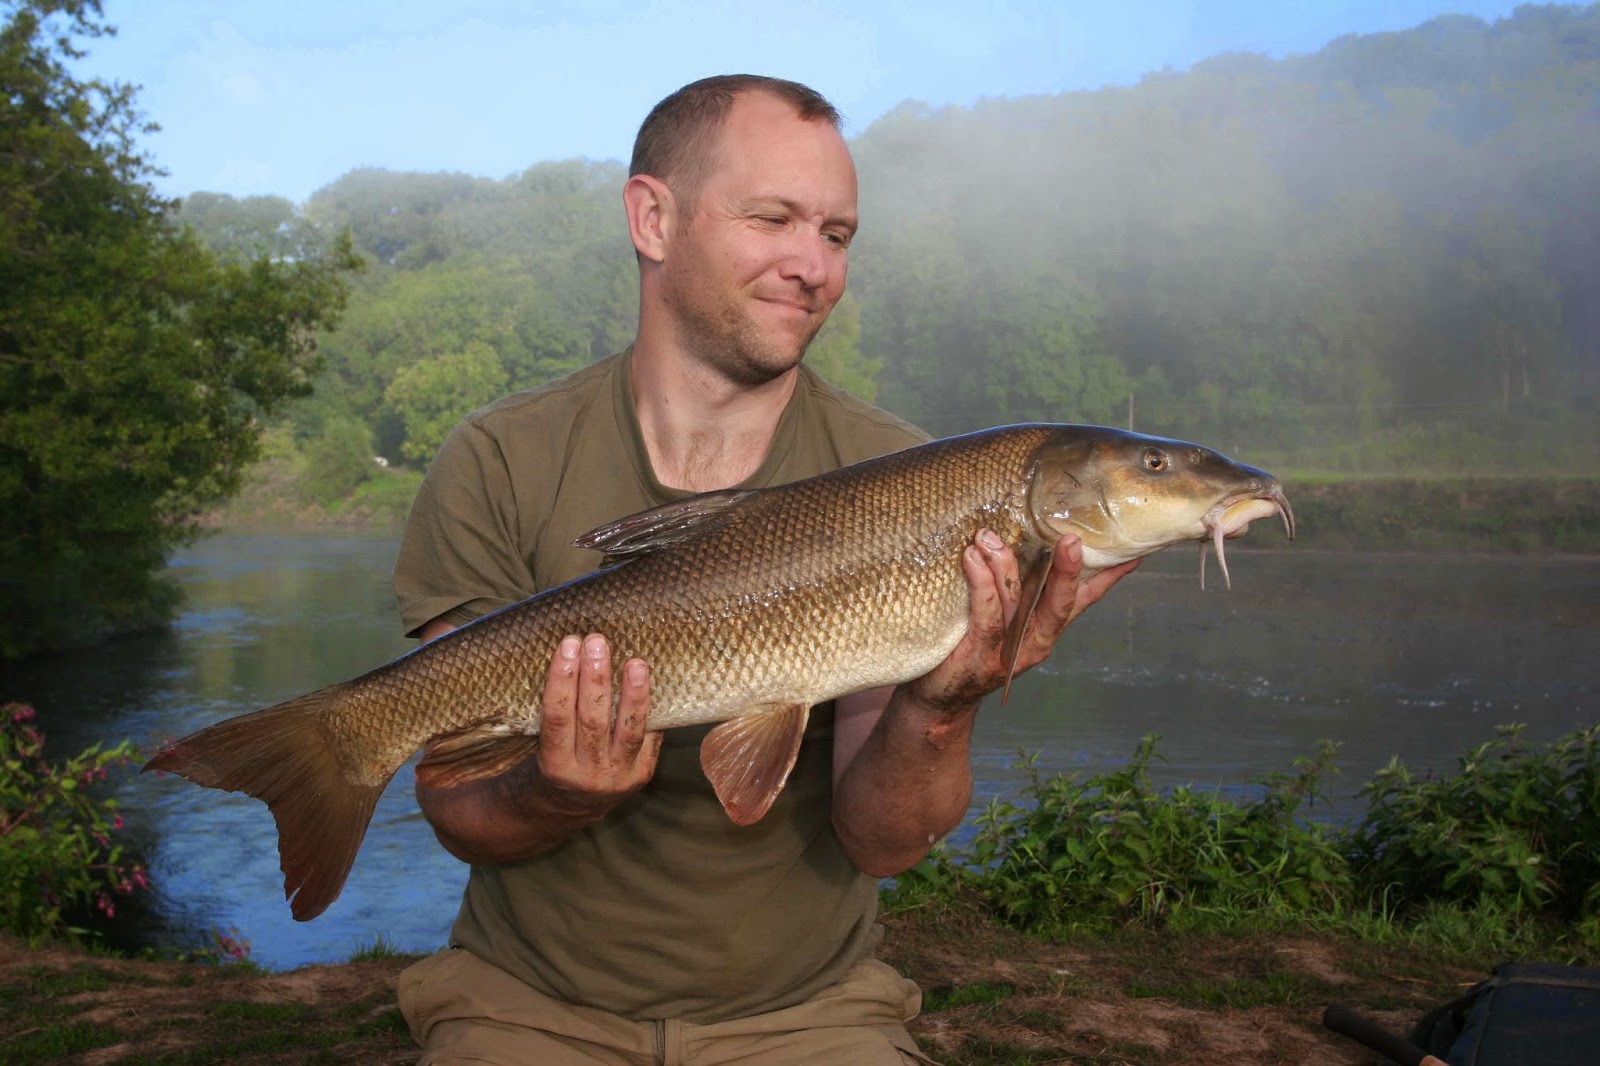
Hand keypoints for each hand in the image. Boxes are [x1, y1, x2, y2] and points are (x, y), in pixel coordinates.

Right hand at [534, 634, 662, 813]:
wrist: (569, 807)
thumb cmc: (553, 761)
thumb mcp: (542, 744)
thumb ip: (556, 710)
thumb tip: (572, 651)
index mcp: (554, 764)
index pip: (557, 716)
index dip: (562, 679)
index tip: (567, 645)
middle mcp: (587, 774)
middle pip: (593, 720)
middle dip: (595, 678)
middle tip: (597, 642)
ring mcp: (618, 776)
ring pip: (629, 730)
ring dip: (633, 693)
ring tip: (635, 662)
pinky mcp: (642, 774)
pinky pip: (649, 738)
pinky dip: (649, 710)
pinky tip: (650, 684)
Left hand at [905, 531, 1139, 711]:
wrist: (940, 698)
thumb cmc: (970, 645)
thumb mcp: (1001, 614)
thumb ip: (1014, 584)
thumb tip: (1012, 533)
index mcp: (1047, 628)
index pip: (1085, 598)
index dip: (1110, 577)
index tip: (1133, 552)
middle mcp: (1036, 640)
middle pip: (1060, 603)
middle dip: (1068, 571)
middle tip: (1072, 540)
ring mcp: (1010, 650)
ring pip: (1018, 603)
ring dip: (1006, 566)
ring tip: (991, 536)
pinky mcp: (981, 653)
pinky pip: (986, 614)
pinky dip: (980, 584)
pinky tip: (972, 558)